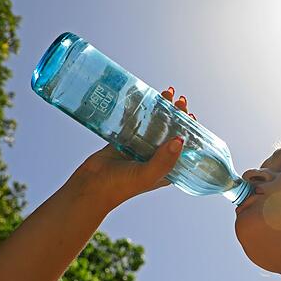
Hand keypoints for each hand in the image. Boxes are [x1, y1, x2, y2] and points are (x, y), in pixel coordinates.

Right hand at [70, 86, 196, 210]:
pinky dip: (140, 111)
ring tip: (166, 94)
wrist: (90, 186)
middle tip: (179, 101)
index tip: (191, 115)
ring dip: (161, 110)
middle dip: (176, 116)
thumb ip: (164, 160)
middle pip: (170, 132)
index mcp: (166, 168)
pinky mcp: (125, 141)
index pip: (183, 147)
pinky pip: (135, 122)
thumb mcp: (147, 175)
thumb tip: (180, 140)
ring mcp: (140, 148)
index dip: (189, 131)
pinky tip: (144, 98)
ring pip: (154, 125)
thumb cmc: (119, 187)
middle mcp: (155, 157)